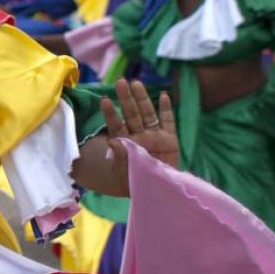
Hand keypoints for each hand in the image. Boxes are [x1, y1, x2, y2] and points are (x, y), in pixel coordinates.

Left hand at [99, 79, 178, 195]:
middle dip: (126, 98)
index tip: (104, 100)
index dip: (111, 113)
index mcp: (125, 142)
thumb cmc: (135, 182)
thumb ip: (119, 156)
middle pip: (131, 113)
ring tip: (136, 83)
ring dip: (142, 98)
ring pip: (147, 113)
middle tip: (120, 81)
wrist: (157, 191)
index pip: (116, 124)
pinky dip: (166, 109)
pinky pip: (168, 121)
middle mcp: (139, 135)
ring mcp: (154, 136)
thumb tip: (111, 141)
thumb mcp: (124, 172)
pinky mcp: (170, 139)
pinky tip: (164, 95)